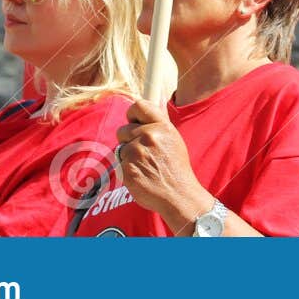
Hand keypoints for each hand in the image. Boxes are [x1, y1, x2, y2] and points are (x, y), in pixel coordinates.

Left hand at [115, 99, 211, 233]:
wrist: (178, 193)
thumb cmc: (175, 166)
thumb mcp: (173, 139)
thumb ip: (156, 126)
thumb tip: (137, 118)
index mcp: (162, 126)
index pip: (138, 106)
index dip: (132, 115)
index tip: (133, 123)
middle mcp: (149, 136)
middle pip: (122, 130)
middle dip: (127, 140)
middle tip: (140, 152)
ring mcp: (136, 152)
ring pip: (120, 149)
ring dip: (127, 157)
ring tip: (144, 166)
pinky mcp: (127, 169)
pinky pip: (119, 164)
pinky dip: (126, 170)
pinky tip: (140, 175)